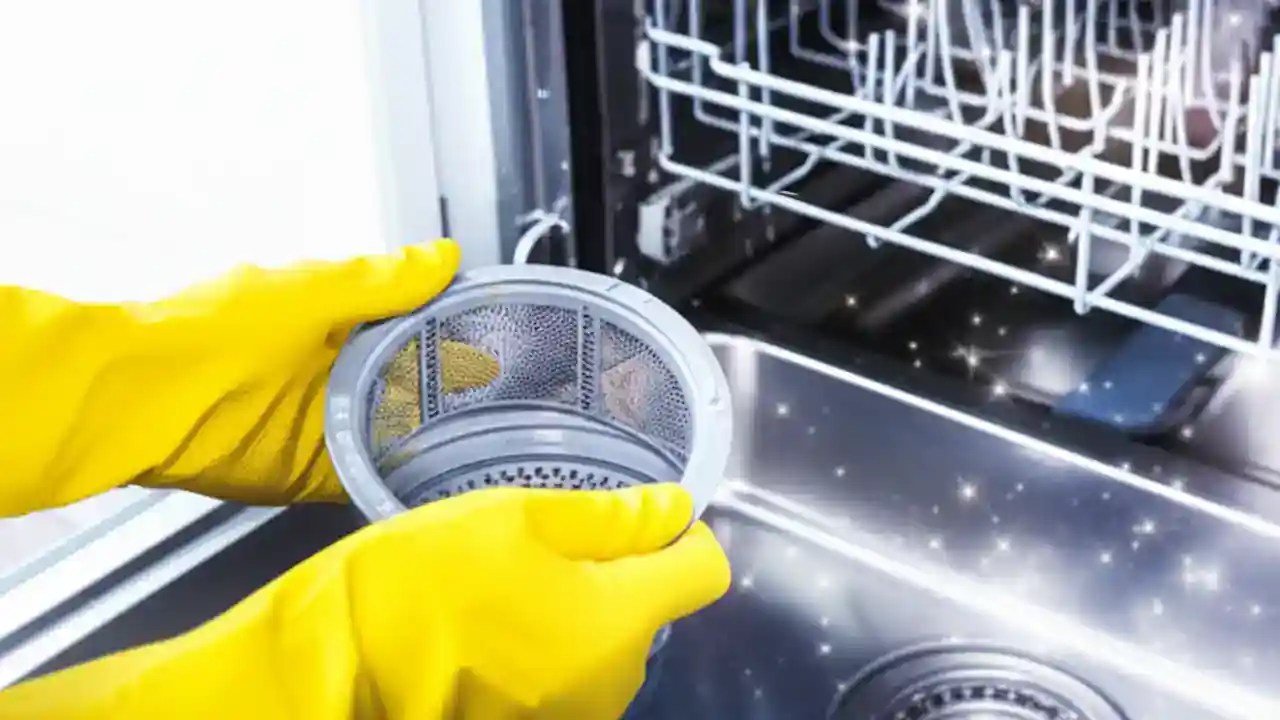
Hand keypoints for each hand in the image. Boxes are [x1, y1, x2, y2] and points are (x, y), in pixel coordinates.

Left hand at [0, 239, 471, 513]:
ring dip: (430, 444)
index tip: (505, 341)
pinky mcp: (308, 475)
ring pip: (393, 435)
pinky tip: (439, 487)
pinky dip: (393, 483)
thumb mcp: (310, 293)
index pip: (409, 327)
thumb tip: (446, 256)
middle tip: (514, 410)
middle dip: (455, 397)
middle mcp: (331, 375)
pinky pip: (363, 480)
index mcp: (331, 323)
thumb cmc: (219, 333)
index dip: (454, 331)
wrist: (141, 402)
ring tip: (492, 452)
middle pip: (409, 387)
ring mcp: (321, 427)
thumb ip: (380, 281)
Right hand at [0, 484, 732, 719]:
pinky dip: (547, 653)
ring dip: (579, 615)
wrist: (339, 669)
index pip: (706, 570)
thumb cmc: (429, 578)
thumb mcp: (520, 518)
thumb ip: (611, 516)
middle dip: (619, 575)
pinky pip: (568, 681)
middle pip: (653, 611)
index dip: (682, 535)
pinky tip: (491, 630)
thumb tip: (676, 508)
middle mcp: (619, 679)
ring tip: (508, 586)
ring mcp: (579, 716)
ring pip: (608, 648)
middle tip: (548, 543)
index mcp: (624, 616)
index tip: (642, 519)